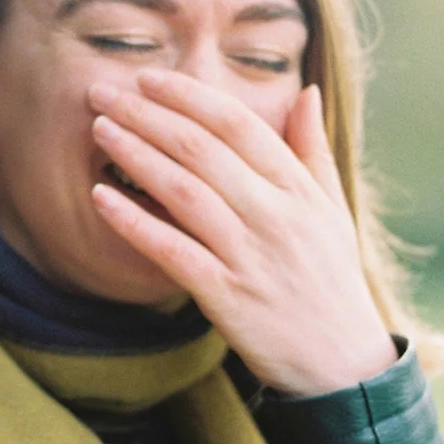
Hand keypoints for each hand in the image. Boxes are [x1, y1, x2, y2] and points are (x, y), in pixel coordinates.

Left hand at [88, 72, 397, 396]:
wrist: (343, 365)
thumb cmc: (331, 281)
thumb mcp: (332, 211)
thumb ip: (312, 150)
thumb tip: (307, 91)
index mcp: (298, 189)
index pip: (238, 125)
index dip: (189, 96)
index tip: (149, 79)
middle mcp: (275, 216)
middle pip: (202, 150)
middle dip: (148, 115)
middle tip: (103, 94)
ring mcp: (249, 256)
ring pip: (183, 192)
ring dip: (135, 156)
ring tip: (100, 132)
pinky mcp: (226, 297)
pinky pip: (172, 251)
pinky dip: (134, 223)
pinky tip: (102, 199)